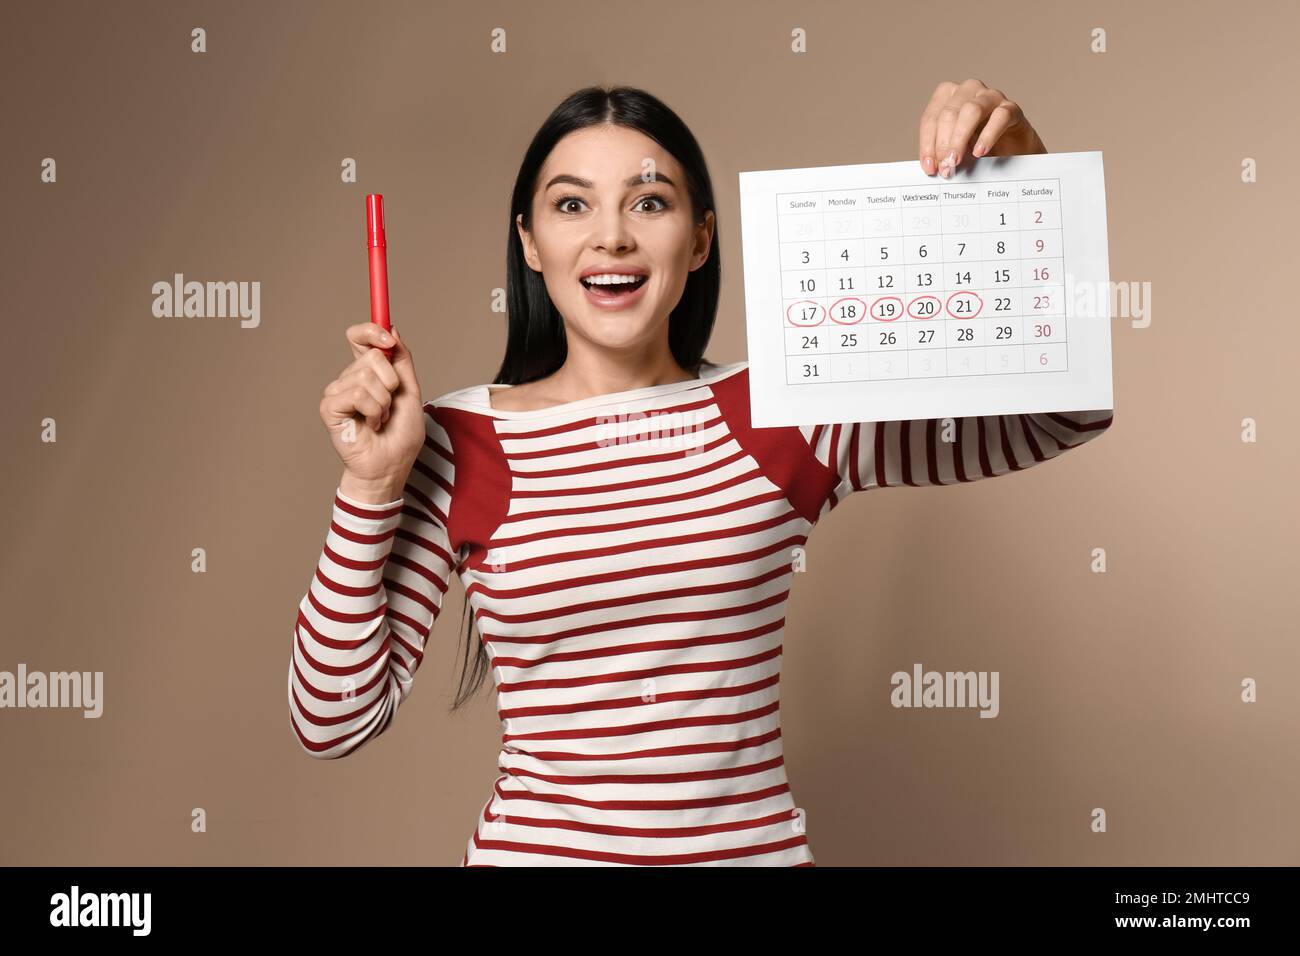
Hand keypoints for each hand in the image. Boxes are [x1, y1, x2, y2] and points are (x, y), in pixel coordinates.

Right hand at [319, 323, 425, 501]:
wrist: (390, 465)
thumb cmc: (400, 436)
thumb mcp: (410, 392)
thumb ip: (402, 362)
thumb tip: (392, 330)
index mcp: (369, 372)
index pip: (360, 337)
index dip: (371, 330)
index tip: (388, 340)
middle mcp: (351, 378)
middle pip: (372, 356)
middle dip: (391, 383)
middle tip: (390, 406)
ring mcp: (338, 392)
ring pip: (366, 376)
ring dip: (384, 402)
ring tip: (381, 418)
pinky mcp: (330, 407)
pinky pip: (356, 394)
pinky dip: (373, 410)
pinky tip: (370, 424)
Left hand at [918, 78, 1045, 178]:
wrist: (1012, 149)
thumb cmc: (978, 144)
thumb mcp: (954, 148)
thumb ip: (942, 152)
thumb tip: (932, 166)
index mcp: (948, 96)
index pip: (931, 118)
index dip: (927, 144)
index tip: (929, 167)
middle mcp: (968, 91)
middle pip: (949, 114)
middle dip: (943, 144)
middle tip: (944, 167)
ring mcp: (991, 97)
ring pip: (971, 110)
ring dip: (960, 139)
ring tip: (956, 161)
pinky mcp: (1011, 108)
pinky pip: (999, 117)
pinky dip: (987, 136)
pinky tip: (979, 152)